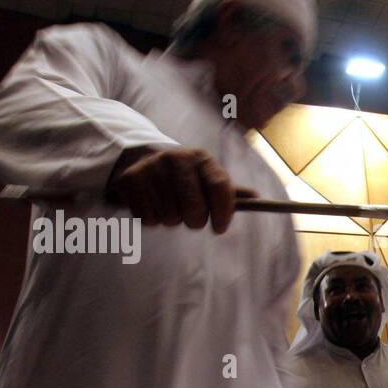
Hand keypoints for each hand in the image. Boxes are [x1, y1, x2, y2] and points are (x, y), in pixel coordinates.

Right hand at [106, 147, 257, 232]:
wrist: (142, 159)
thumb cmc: (185, 177)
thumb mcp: (207, 178)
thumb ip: (228, 192)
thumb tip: (257, 199)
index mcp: (201, 158)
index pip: (219, 187)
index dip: (223, 212)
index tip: (220, 228)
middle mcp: (176, 158)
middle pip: (194, 209)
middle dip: (195, 221)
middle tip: (191, 217)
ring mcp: (152, 167)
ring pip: (170, 217)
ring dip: (171, 220)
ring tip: (169, 206)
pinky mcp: (130, 180)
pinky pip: (148, 218)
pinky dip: (152, 220)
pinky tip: (152, 205)